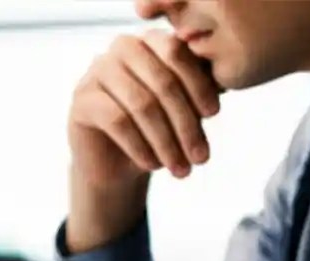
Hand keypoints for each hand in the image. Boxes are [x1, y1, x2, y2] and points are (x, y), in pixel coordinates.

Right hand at [66, 31, 221, 252]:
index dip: (198, 84)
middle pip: (162, 82)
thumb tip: (228, 80)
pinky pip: (117, 121)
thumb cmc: (156, 130)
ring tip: (181, 170)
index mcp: (150, 40)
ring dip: (166, 142)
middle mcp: (121, 48)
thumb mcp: (184, 108)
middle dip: (186, 124)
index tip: (214, 115)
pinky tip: (152, 165)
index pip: (178, 53)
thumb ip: (202, 89)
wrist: (116, 163)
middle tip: (201, 158)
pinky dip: (140, 147)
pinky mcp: (81, 100)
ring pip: (141, 105)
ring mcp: (96, 72)